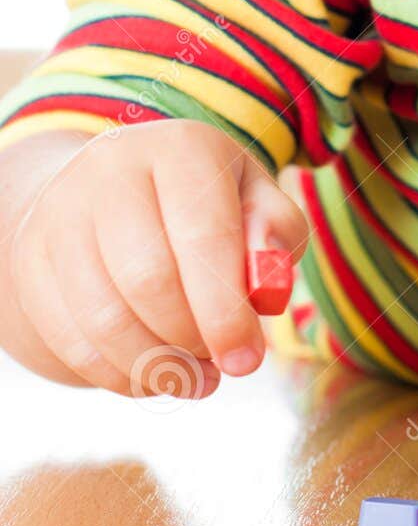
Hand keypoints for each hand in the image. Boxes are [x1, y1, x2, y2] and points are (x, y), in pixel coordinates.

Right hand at [7, 120, 308, 398]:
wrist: (111, 198)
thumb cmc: (203, 206)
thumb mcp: (253, 201)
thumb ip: (276, 234)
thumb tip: (266, 287)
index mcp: (181, 148)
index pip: (204, 235)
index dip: (227, 309)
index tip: (247, 360)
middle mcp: (112, 169)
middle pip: (149, 279)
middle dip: (192, 338)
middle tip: (221, 364)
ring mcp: (62, 213)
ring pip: (104, 318)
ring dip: (156, 366)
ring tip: (192, 377)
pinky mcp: (32, 260)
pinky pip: (72, 339)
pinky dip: (118, 374)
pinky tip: (152, 375)